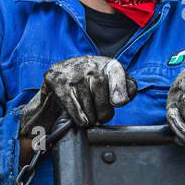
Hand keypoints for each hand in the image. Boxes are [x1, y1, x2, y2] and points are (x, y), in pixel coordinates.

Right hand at [17, 54, 136, 135]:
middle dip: (103, 114)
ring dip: (90, 118)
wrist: (61, 73)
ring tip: (89, 113)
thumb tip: (123, 98)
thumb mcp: (112, 80)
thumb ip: (126, 88)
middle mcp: (91, 66)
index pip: (117, 76)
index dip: (119, 91)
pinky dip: (79, 119)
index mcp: (108, 65)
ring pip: (88, 110)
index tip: (118, 102)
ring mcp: (74, 74)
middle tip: (100, 114)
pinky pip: (73, 110)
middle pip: (103, 103)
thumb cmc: (92, 80)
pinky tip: (81, 119)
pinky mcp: (59, 83)